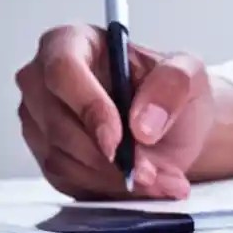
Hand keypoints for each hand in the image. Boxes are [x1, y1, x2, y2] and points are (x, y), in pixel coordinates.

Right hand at [16, 24, 215, 199]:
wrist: (178, 125)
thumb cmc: (173, 90)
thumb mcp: (189, 73)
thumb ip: (172, 86)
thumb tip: (142, 123)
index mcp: (72, 43)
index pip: (64, 71)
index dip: (89, 107)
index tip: (118, 138)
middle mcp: (46, 82)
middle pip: (59, 123)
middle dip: (109, 156)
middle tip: (152, 171)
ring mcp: (42, 121)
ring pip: (63, 158)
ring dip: (115, 177)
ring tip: (162, 179)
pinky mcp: (51, 156)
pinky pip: (70, 180)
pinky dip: (111, 188)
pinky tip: (145, 186)